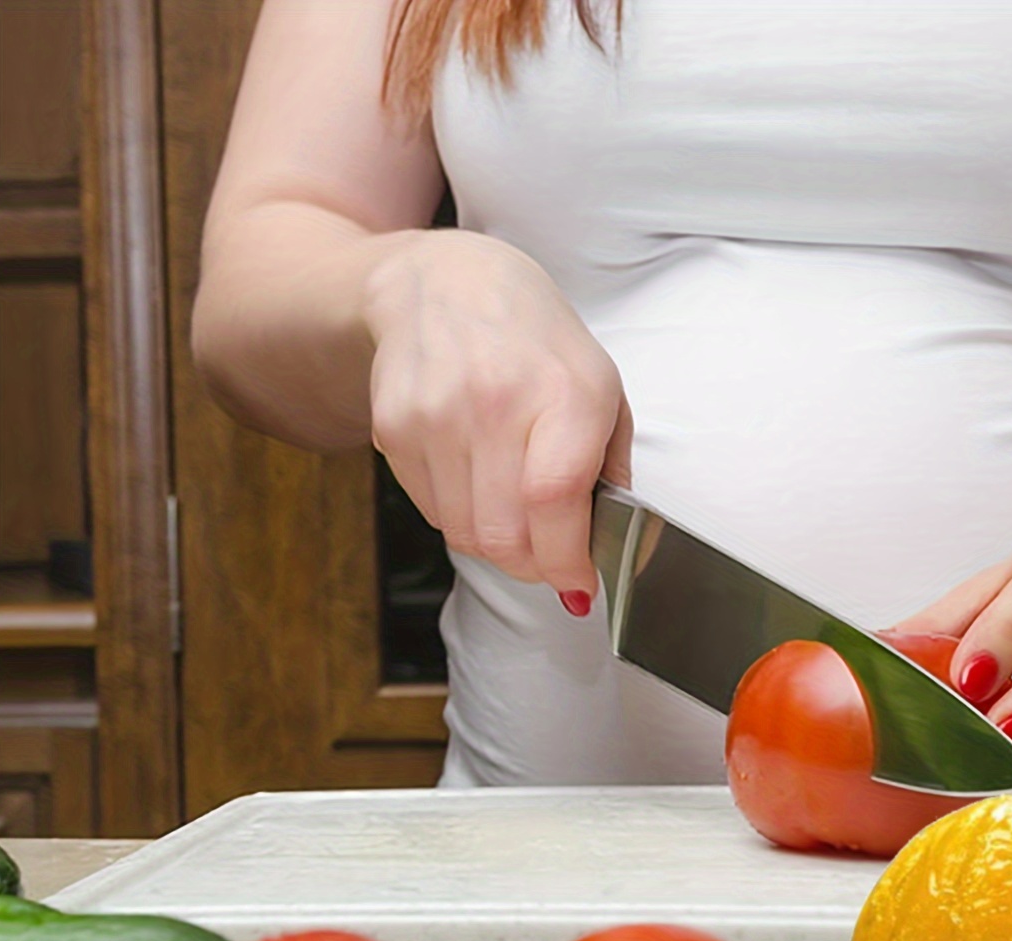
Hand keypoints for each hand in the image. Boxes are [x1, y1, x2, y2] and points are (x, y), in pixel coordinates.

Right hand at [363, 230, 630, 613]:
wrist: (448, 285)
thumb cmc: (537, 345)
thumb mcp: (601, 392)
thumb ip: (612, 475)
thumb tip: (616, 551)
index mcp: (563, 393)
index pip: (554, 501)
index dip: (565, 561)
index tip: (578, 584)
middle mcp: (495, 401)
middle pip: (504, 535)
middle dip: (533, 565)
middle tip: (547, 557)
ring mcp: (437, 414)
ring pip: (465, 534)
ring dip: (496, 543)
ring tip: (512, 506)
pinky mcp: (395, 426)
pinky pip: (431, 512)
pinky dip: (459, 515)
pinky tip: (474, 476)